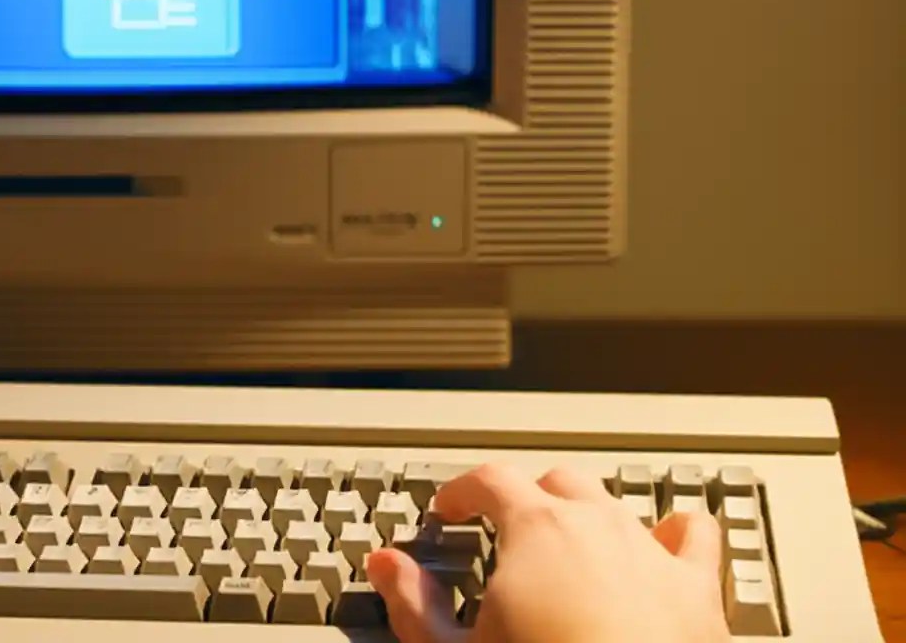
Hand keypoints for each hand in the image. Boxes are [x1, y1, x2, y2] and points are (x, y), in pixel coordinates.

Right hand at [367, 464, 730, 642]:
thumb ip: (414, 604)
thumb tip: (386, 566)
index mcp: (536, 530)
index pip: (489, 479)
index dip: (462, 492)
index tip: (451, 511)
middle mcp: (597, 526)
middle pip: (555, 483)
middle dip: (525, 500)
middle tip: (504, 533)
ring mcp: (651, 553)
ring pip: (615, 504)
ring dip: (587, 517)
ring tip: (569, 547)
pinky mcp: (697, 590)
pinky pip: (694, 534)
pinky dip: (675, 532)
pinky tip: (665, 542)